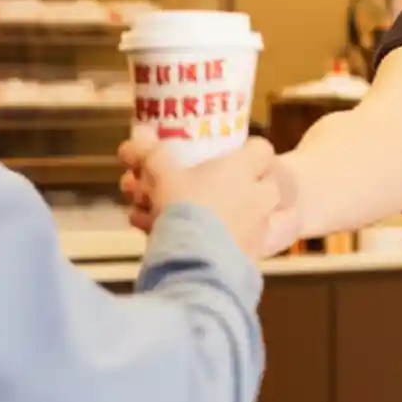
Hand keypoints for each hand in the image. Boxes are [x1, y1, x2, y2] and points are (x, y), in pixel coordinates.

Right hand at [118, 128, 296, 257]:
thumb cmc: (185, 207)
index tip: (226, 156)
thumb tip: (139, 137)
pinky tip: (182, 243)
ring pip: (243, 216)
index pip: (262, 149)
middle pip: (260, 183)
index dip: (246, 150)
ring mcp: (259, 229)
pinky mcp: (252, 258)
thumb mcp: (163, 175)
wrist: (196, 264)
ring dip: (216, 216)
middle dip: (236, 187)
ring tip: (180, 219)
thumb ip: (153, 155)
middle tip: (203, 189)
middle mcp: (260, 197)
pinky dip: (211, 242)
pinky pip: (235, 243)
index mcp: (245, 169)